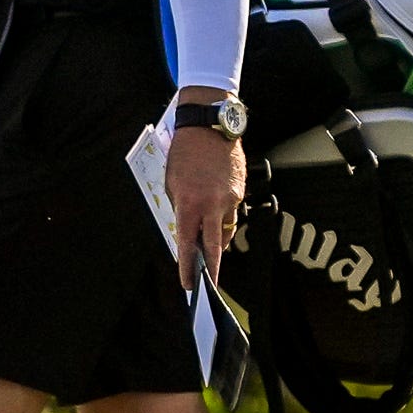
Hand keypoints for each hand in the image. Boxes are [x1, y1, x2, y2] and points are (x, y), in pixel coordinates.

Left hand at [165, 108, 246, 291]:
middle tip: (209, 285)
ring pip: (225, 229)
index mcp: (190, 203)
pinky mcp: (240, 191)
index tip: (188, 283)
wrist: (209, 127)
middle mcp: (212, 204)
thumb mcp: (172, 184)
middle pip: (215, 246)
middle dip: (212, 268)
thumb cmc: (184, 154)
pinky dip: (223, 216)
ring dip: (217, 237)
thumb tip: (189, 231)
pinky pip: (231, 212)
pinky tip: (216, 208)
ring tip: (208, 239)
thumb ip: (181, 209)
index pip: (188, 243)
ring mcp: (229, 198)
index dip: (188, 266)